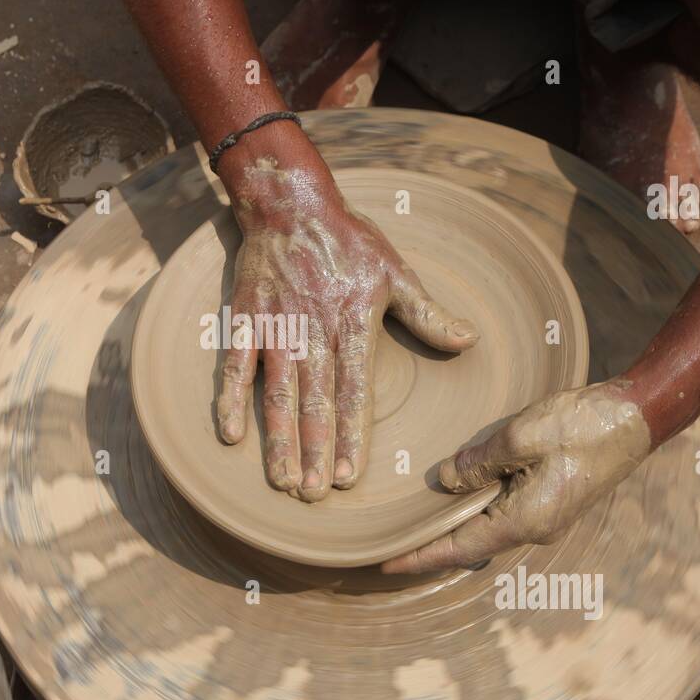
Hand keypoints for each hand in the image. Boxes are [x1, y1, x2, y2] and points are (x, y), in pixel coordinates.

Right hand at [216, 158, 477, 500]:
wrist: (290, 204)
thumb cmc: (349, 241)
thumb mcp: (396, 272)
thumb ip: (428, 314)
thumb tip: (469, 341)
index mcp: (352, 323)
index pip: (353, 391)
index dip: (350, 435)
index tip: (350, 476)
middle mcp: (312, 331)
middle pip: (313, 402)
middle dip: (313, 452)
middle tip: (313, 495)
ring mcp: (275, 328)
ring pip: (276, 393)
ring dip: (277, 440)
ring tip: (281, 481)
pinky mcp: (246, 320)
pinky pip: (234, 366)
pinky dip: (231, 400)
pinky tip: (231, 436)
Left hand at [382, 380, 652, 571]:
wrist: (636, 417)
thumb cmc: (583, 426)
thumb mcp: (521, 437)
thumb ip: (478, 463)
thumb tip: (445, 481)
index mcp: (525, 521)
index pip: (459, 549)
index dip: (419, 558)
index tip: (384, 565)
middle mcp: (534, 527)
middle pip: (469, 543)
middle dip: (430, 545)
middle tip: (388, 543)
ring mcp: (545, 514)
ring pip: (485, 524)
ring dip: (451, 523)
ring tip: (412, 520)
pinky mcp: (551, 497)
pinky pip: (502, 508)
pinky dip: (473, 506)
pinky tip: (453, 492)